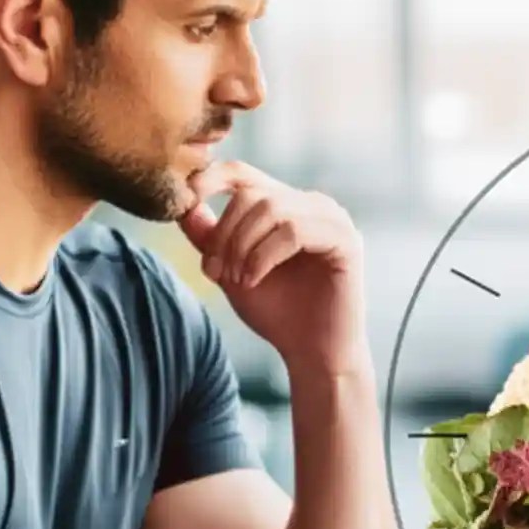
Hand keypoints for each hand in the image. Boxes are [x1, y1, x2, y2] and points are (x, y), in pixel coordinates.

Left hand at [177, 161, 367, 374]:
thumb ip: (210, 239)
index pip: (242, 173)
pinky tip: (255, 279)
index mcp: (286, 205)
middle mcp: (311, 205)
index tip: (186, 198)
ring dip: (243, 246)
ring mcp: (332, 219)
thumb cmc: (276, 313)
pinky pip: (294, 231)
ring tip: (238, 280)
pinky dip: (264, 255)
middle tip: (216, 272)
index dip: (210, 178)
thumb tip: (183, 206)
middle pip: (251, 193)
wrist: (311, 354)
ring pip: (271, 207)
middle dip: (225, 233)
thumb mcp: (231, 271)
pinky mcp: (345, 239)